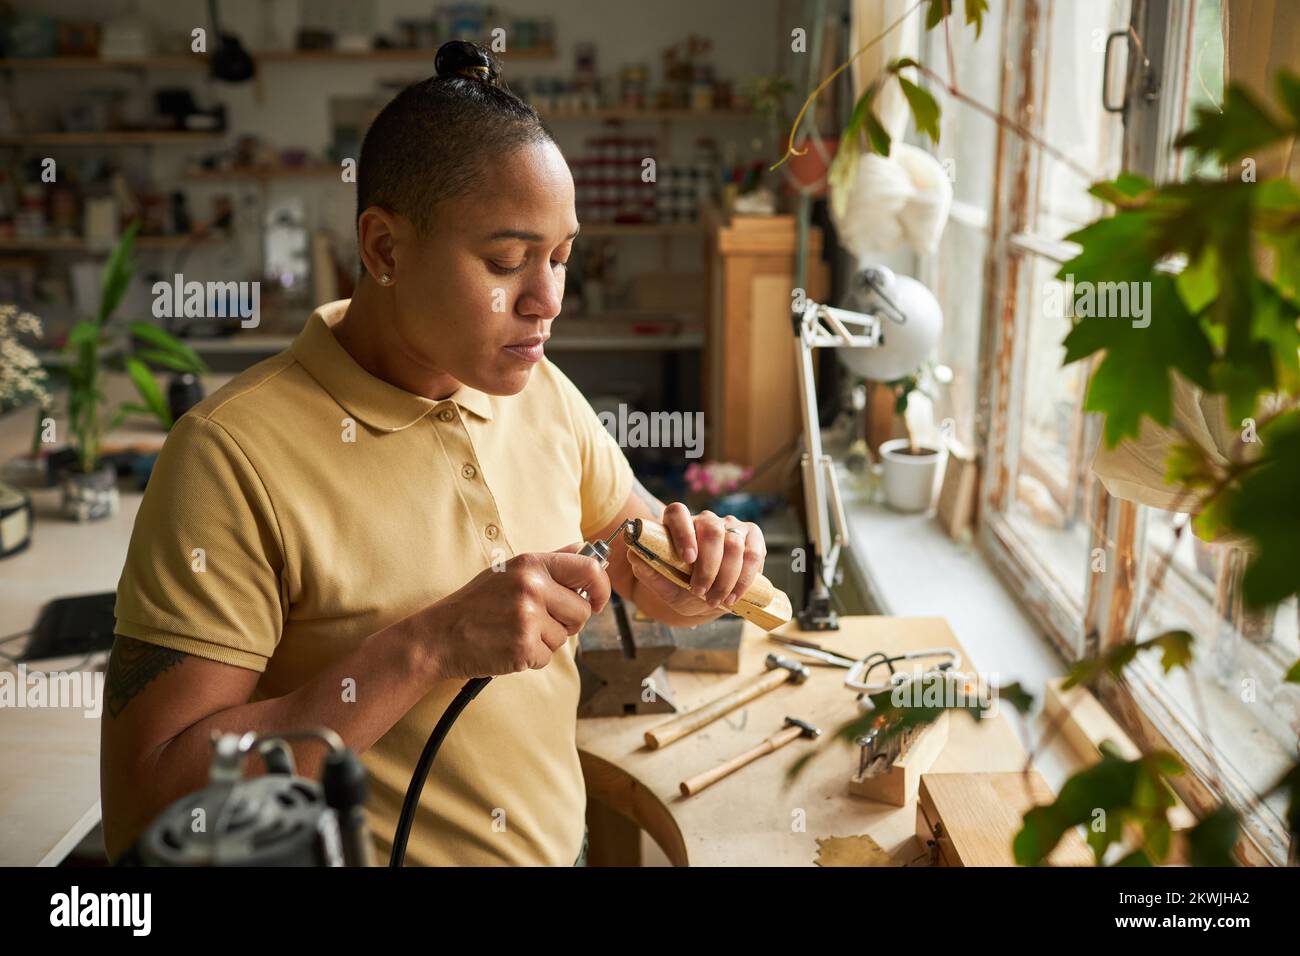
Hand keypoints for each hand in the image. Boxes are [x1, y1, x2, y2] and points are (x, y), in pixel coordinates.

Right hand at [420, 544, 610, 678]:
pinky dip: (532, 658)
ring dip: (546, 641)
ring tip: (516, 632)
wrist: (439, 636)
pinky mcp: (523, 647)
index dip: (601, 588)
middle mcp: (532, 587)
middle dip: (568, 622)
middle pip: (582, 611)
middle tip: (539, 622)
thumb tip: (585, 550)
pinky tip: (510, 646)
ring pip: (566, 638)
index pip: (589, 568)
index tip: (597, 601)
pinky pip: (548, 657)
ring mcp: (528, 617)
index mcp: (531, 564)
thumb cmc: (476, 604)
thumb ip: (551, 561)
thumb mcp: (510, 571)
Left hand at [626, 505, 765, 620]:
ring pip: (734, 544)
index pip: (678, 513)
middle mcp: (705, 520)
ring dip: (726, 577)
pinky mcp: (752, 536)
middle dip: (708, 566)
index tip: (687, 560)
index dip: (683, 533)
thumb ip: (650, 574)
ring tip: (717, 599)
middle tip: (701, 592)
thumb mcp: (666, 588)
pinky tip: (735, 595)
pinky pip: (753, 553)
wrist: (710, 599)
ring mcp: (731, 525)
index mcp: (679, 524)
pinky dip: (745, 578)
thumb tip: (633, 556)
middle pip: (711, 530)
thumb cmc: (685, 589)